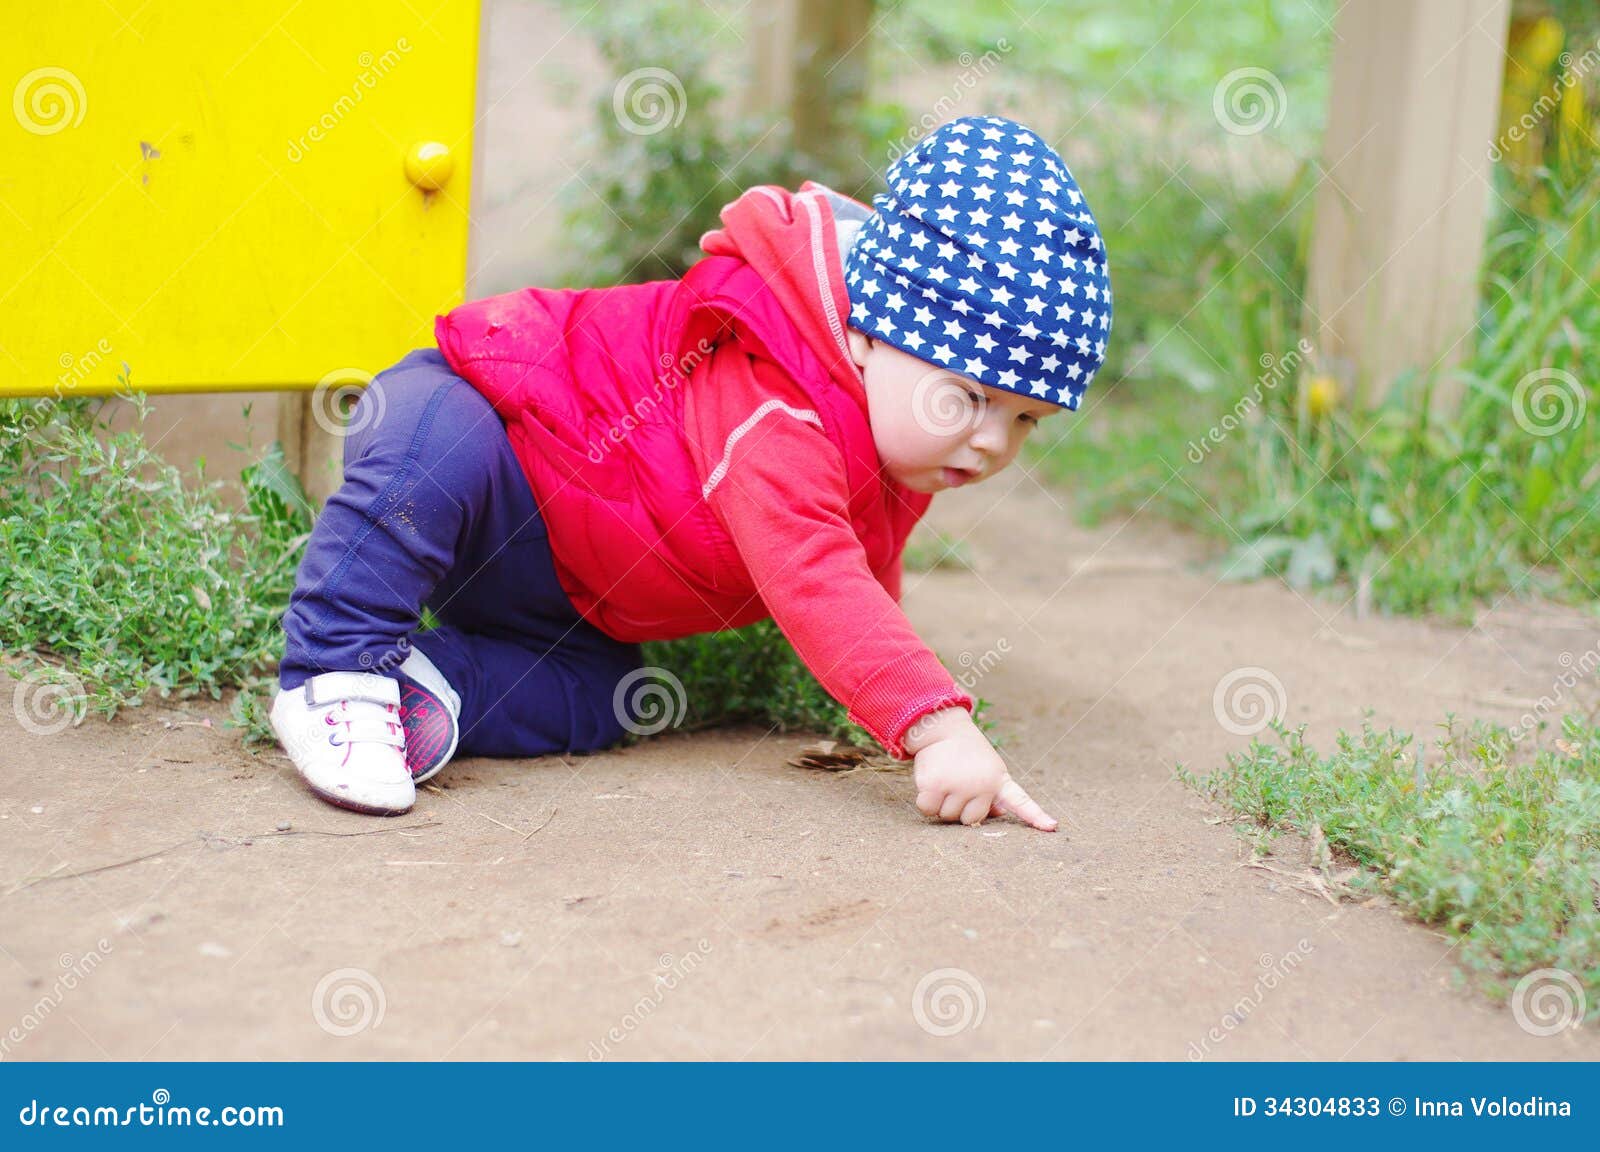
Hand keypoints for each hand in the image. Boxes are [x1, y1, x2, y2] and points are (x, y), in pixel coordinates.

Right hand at [903, 708, 1057, 830]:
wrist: (942, 728)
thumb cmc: (966, 754)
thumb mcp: (987, 770)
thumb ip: (993, 794)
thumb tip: (994, 814)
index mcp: (999, 780)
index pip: (1021, 802)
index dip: (1036, 817)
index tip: (1052, 827)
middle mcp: (982, 784)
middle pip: (970, 821)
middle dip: (960, 808)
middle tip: (956, 785)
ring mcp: (959, 785)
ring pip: (947, 817)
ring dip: (941, 804)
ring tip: (944, 779)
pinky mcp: (935, 785)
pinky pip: (928, 810)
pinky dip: (925, 802)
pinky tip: (930, 782)